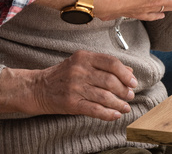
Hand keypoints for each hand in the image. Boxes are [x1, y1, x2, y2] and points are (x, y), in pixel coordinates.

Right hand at [0, 50, 136, 119]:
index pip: (111, 62)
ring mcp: (75, 87)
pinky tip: (115, 115)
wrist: (38, 88)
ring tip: (125, 107)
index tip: (133, 82)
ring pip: (104, 96)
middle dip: (124, 90)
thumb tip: (129, 71)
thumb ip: (104, 65)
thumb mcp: (81, 63)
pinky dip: (108, 114)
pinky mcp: (71, 103)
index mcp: (84, 57)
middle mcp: (80, 70)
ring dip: (119, 104)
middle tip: (130, 96)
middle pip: (110, 80)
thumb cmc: (62, 75)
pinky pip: (95, 110)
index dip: (125, 73)